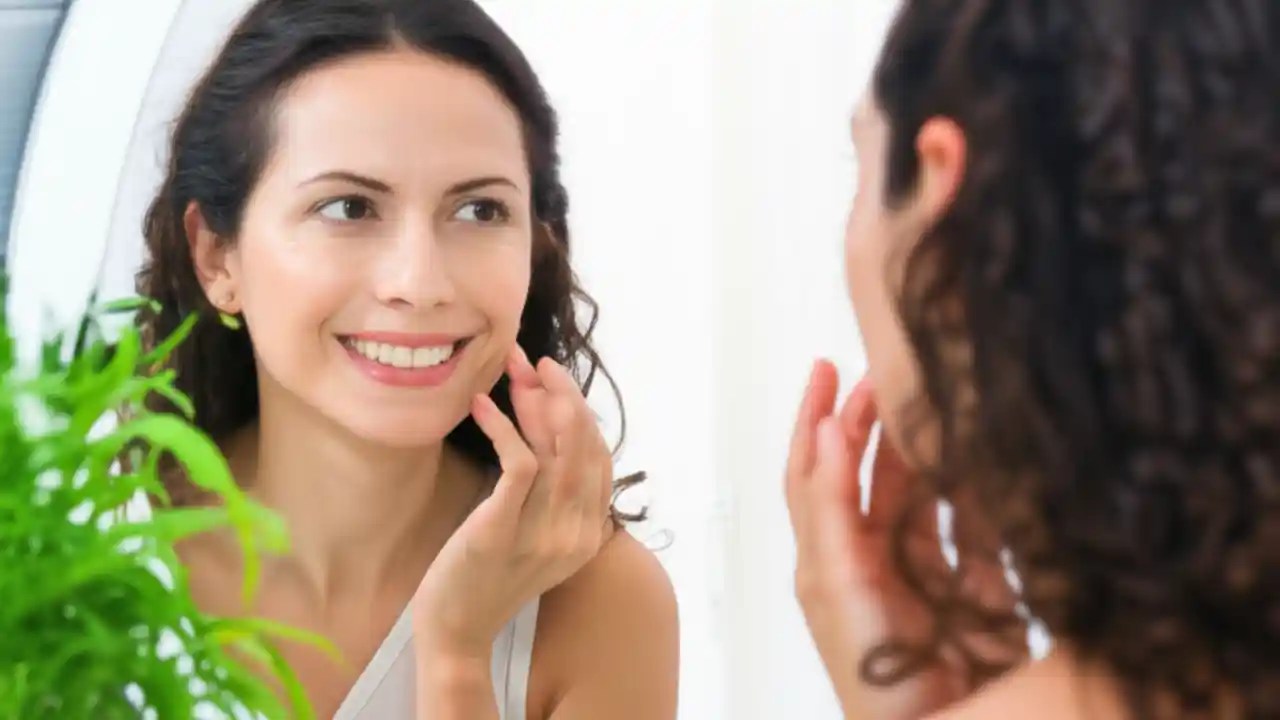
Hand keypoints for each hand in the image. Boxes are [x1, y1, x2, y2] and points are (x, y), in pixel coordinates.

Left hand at [413, 346, 614, 662]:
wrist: (456, 630)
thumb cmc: (486, 574)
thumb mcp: (531, 528)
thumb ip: (549, 488)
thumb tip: (547, 422)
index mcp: (589, 534)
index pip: (599, 456)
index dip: (579, 409)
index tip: (551, 377)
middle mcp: (576, 534)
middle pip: (581, 445)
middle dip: (561, 392)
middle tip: (534, 358)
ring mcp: (543, 536)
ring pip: (556, 450)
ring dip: (534, 400)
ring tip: (511, 368)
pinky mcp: (502, 532)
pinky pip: (518, 464)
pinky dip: (503, 427)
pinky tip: (482, 404)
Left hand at [785, 360, 1024, 719]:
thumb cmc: (873, 674)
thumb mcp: (837, 579)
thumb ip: (831, 503)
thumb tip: (823, 430)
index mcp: (827, 558)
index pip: (814, 472)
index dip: (815, 418)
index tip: (827, 368)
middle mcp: (870, 562)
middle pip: (866, 475)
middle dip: (872, 422)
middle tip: (889, 373)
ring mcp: (924, 577)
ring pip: (921, 497)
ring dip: (925, 452)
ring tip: (935, 405)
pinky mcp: (976, 595)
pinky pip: (977, 532)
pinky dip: (983, 498)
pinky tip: (987, 464)